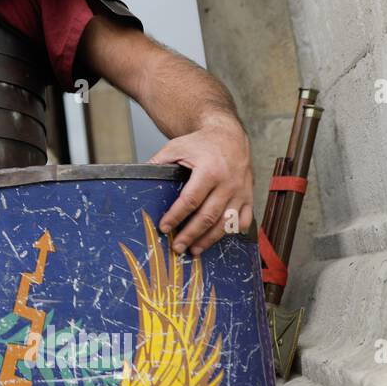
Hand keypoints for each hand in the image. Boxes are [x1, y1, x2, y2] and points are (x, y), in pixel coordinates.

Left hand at [148, 116, 253, 255]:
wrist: (229, 135)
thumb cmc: (201, 143)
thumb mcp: (176, 147)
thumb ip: (158, 163)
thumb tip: (137, 178)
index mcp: (209, 171)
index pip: (190, 200)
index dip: (176, 216)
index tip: (164, 227)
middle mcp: (228, 183)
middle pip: (208, 216)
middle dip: (191, 234)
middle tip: (177, 247)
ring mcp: (241, 192)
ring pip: (226, 223)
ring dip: (210, 239)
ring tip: (194, 250)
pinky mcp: (249, 197)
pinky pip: (244, 220)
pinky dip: (232, 232)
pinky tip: (218, 239)